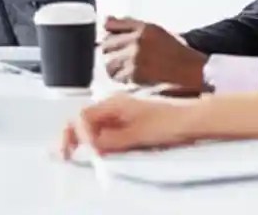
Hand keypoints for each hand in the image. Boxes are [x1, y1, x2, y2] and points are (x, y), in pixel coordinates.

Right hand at [59, 94, 196, 156]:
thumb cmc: (168, 122)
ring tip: (77, 153)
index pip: (83, 116)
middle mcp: (113, 107)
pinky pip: (105, 132)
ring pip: (93, 127)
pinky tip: (98, 151)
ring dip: (84, 140)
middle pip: (83, 121)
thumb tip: (92, 145)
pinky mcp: (127, 124)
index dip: (78, 133)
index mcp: (113, 104)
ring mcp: (119, 115)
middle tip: (65, 154)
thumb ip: (112, 139)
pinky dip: (98, 142)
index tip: (85, 149)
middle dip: (72, 136)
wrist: (192, 119)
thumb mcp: (138, 134)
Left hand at [101, 16, 207, 90]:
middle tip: (120, 57)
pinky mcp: (135, 74)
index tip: (110, 37)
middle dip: (111, 51)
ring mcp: (135, 57)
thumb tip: (108, 20)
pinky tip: (131, 77)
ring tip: (125, 68)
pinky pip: (117, 76)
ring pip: (108, 62)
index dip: (108, 33)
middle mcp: (138, 40)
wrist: (191, 70)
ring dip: (114, 66)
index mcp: (143, 27)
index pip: (111, 24)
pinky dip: (121, 78)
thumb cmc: (176, 52)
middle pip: (106, 44)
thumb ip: (131, 26)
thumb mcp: (155, 31)